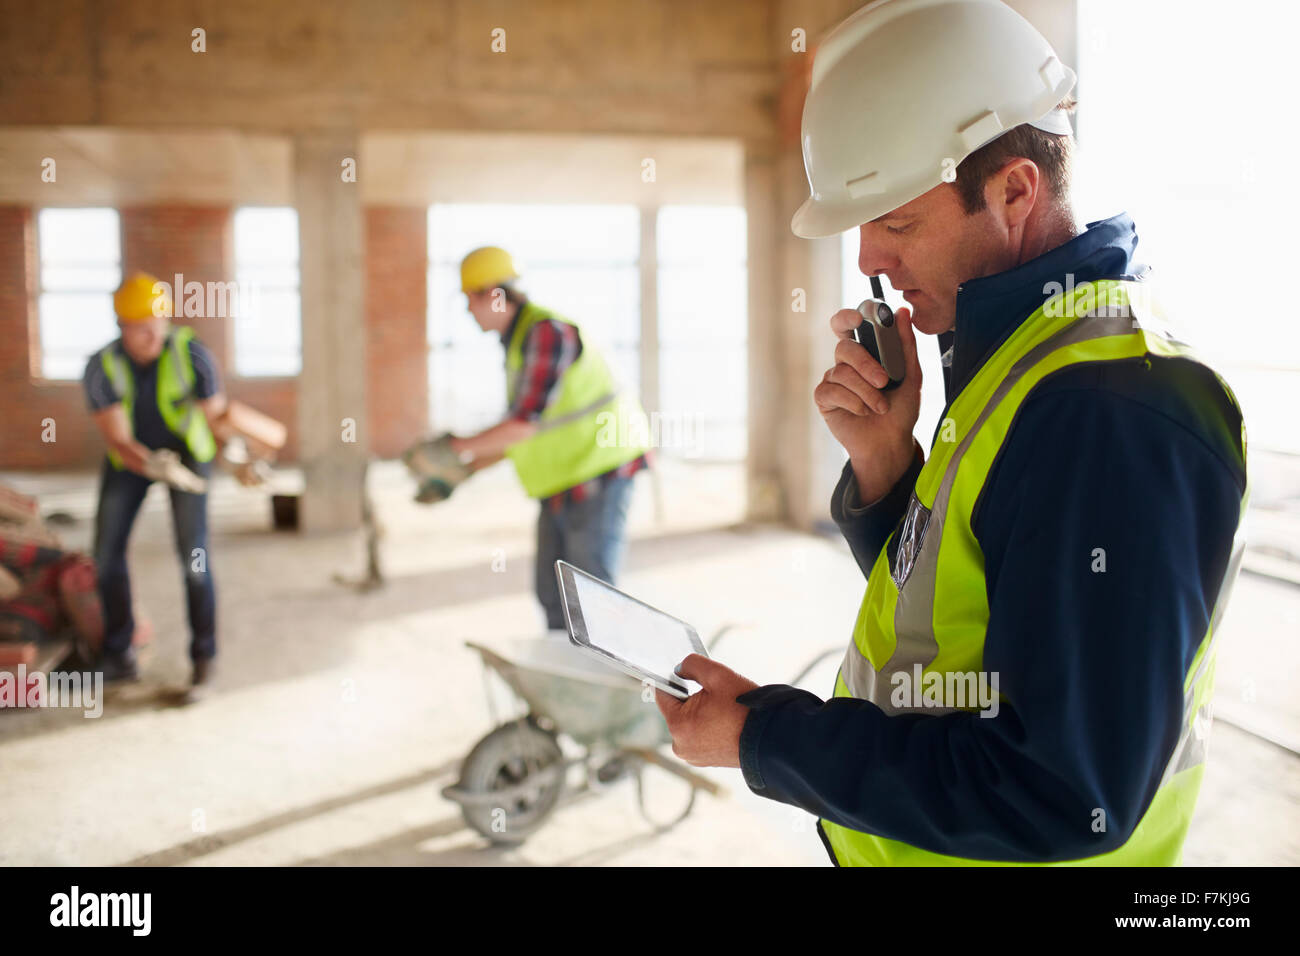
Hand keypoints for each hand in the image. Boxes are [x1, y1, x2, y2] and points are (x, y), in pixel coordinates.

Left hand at [655, 654, 758, 767]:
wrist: (771, 738)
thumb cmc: (745, 708)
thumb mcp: (718, 675)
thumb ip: (692, 664)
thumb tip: (679, 668)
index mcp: (678, 726)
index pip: (663, 695)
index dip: (674, 680)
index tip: (686, 674)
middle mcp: (680, 745)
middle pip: (677, 710)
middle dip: (692, 698)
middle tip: (716, 695)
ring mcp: (693, 756)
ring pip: (689, 723)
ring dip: (701, 713)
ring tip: (724, 710)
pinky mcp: (705, 761)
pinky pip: (699, 736)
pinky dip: (708, 727)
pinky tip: (726, 722)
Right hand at [814, 303, 923, 501]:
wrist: (891, 443)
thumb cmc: (901, 409)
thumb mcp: (911, 375)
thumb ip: (906, 344)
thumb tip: (901, 312)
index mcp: (864, 352)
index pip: (847, 325)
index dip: (847, 317)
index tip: (858, 319)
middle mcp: (845, 363)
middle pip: (845, 347)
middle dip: (866, 364)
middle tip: (885, 381)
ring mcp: (832, 380)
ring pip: (842, 372)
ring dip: (866, 392)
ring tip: (881, 406)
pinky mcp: (824, 399)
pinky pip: (833, 391)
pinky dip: (854, 403)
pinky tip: (863, 412)